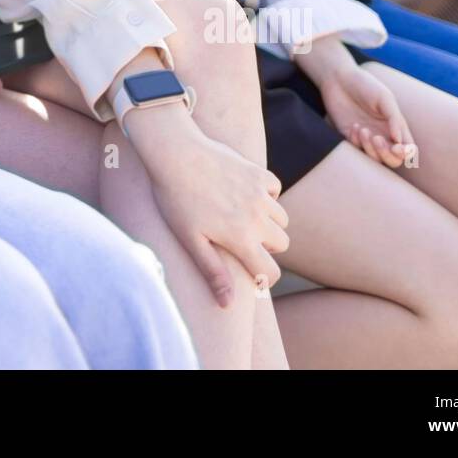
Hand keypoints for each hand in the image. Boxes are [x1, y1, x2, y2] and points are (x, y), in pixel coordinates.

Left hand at [127, 103, 288, 305]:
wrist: (175, 153)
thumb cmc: (176, 198)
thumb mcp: (190, 240)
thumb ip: (213, 272)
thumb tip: (227, 304)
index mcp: (241, 238)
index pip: (271, 272)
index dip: (264, 276)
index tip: (250, 269)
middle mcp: (257, 216)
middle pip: (282, 243)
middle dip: (267, 246)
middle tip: (241, 237)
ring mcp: (260, 193)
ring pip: (282, 218)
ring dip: (269, 220)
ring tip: (241, 215)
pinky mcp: (258, 172)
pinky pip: (275, 189)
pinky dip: (267, 194)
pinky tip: (244, 192)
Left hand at [317, 61, 415, 170]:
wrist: (338, 78)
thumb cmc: (365, 85)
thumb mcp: (384, 98)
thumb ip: (394, 119)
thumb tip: (400, 141)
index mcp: (396, 125)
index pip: (407, 149)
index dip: (406, 154)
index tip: (397, 146)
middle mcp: (383, 134)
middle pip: (392, 159)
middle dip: (386, 155)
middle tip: (376, 139)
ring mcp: (367, 137)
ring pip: (375, 157)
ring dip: (370, 148)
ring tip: (363, 129)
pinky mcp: (350, 136)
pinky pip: (356, 149)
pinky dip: (356, 141)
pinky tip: (354, 125)